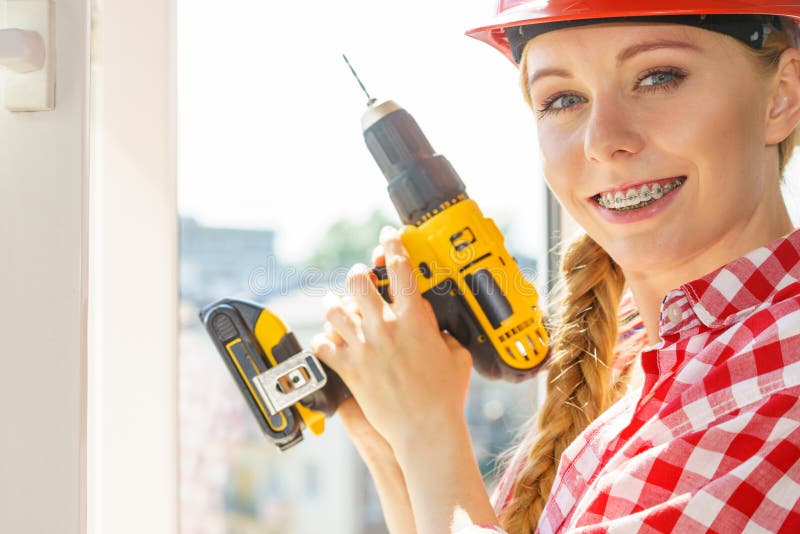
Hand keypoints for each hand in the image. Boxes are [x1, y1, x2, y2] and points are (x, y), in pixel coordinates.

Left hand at [315, 226, 473, 455]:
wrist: (425, 428)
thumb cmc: (446, 395)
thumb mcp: (458, 355)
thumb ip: (445, 334)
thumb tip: (436, 326)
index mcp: (415, 319)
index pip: (400, 269)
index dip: (392, 246)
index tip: (387, 237)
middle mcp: (385, 327)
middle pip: (359, 281)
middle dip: (359, 275)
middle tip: (362, 279)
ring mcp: (364, 347)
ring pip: (334, 309)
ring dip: (335, 304)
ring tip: (338, 305)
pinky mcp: (349, 369)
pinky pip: (324, 345)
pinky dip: (324, 340)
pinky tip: (330, 340)